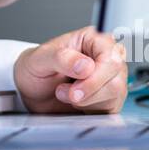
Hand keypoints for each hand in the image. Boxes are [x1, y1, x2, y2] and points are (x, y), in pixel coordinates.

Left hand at [13, 26, 128, 114]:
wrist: (32, 90)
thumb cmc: (36, 68)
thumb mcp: (40, 59)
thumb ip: (61, 58)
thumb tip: (85, 65)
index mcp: (93, 40)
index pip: (111, 57)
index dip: (97, 76)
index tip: (76, 89)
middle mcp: (106, 58)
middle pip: (116, 80)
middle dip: (88, 92)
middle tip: (64, 92)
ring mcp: (111, 79)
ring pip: (115, 95)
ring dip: (86, 101)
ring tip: (65, 93)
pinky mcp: (110, 99)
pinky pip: (110, 109)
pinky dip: (89, 110)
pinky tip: (75, 103)